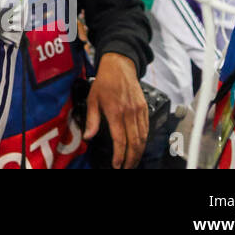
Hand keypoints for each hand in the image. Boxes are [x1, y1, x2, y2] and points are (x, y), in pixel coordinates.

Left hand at [84, 52, 148, 168]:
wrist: (119, 66)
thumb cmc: (104, 82)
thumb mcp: (92, 99)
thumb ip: (92, 120)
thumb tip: (88, 137)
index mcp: (115, 112)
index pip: (120, 139)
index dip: (120, 156)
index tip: (117, 165)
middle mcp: (129, 113)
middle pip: (134, 142)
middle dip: (131, 159)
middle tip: (126, 168)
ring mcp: (139, 111)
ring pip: (143, 138)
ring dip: (139, 152)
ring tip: (133, 161)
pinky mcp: (145, 108)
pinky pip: (147, 129)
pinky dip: (144, 141)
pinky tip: (139, 147)